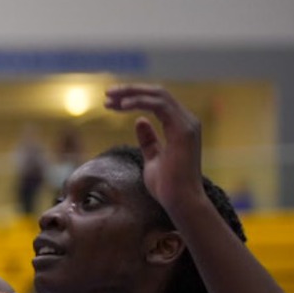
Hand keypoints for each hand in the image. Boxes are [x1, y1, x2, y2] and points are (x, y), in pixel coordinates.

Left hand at [105, 84, 204, 218]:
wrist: (180, 201)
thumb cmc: (167, 186)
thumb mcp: (153, 159)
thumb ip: (148, 140)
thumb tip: (139, 121)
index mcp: (180, 127)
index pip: (157, 102)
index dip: (133, 98)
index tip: (110, 103)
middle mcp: (187, 121)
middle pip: (158, 93)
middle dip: (130, 91)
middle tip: (106, 94)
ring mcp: (187, 124)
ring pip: (159, 95)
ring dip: (132, 93)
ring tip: (109, 98)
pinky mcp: (183, 130)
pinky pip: (160, 105)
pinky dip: (140, 101)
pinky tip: (123, 105)